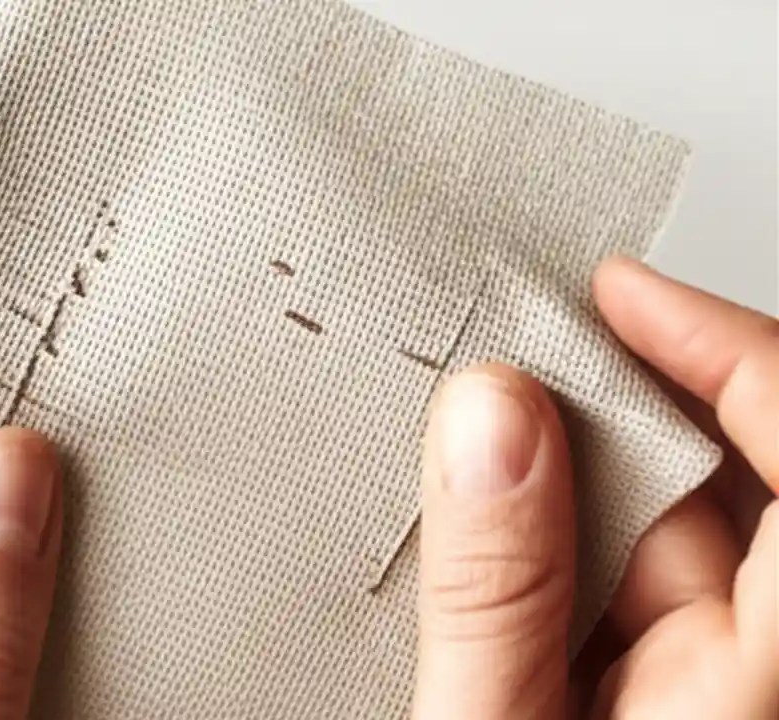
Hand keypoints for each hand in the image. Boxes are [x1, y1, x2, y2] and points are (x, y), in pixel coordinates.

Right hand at [412, 257, 778, 718]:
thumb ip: (493, 587)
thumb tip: (489, 413)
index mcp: (748, 692)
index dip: (733, 357)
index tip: (623, 296)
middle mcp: (745, 679)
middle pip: (711, 493)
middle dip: (597, 419)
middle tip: (493, 368)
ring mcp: (700, 686)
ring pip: (650, 536)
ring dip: (548, 487)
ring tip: (447, 453)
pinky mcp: (651, 694)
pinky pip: (609, 585)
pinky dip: (536, 542)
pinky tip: (465, 528)